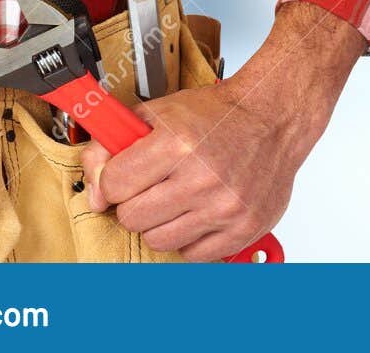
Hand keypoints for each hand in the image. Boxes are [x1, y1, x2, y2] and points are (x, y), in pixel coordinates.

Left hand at [80, 1, 365, 260]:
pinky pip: (193, 254)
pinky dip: (191, 237)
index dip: (115, 181)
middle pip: (132, 218)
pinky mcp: (243, 227)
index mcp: (178, 143)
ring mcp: (225, 206)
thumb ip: (112, 146)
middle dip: (136, 203)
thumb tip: (96, 192)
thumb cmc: (219, 115)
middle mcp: (202, 177)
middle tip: (154, 186)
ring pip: (158, 241)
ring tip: (178, 199)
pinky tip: (199, 213)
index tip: (127, 176)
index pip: (114, 186)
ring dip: (161, 223)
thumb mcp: (158, 114)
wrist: (273, 117)